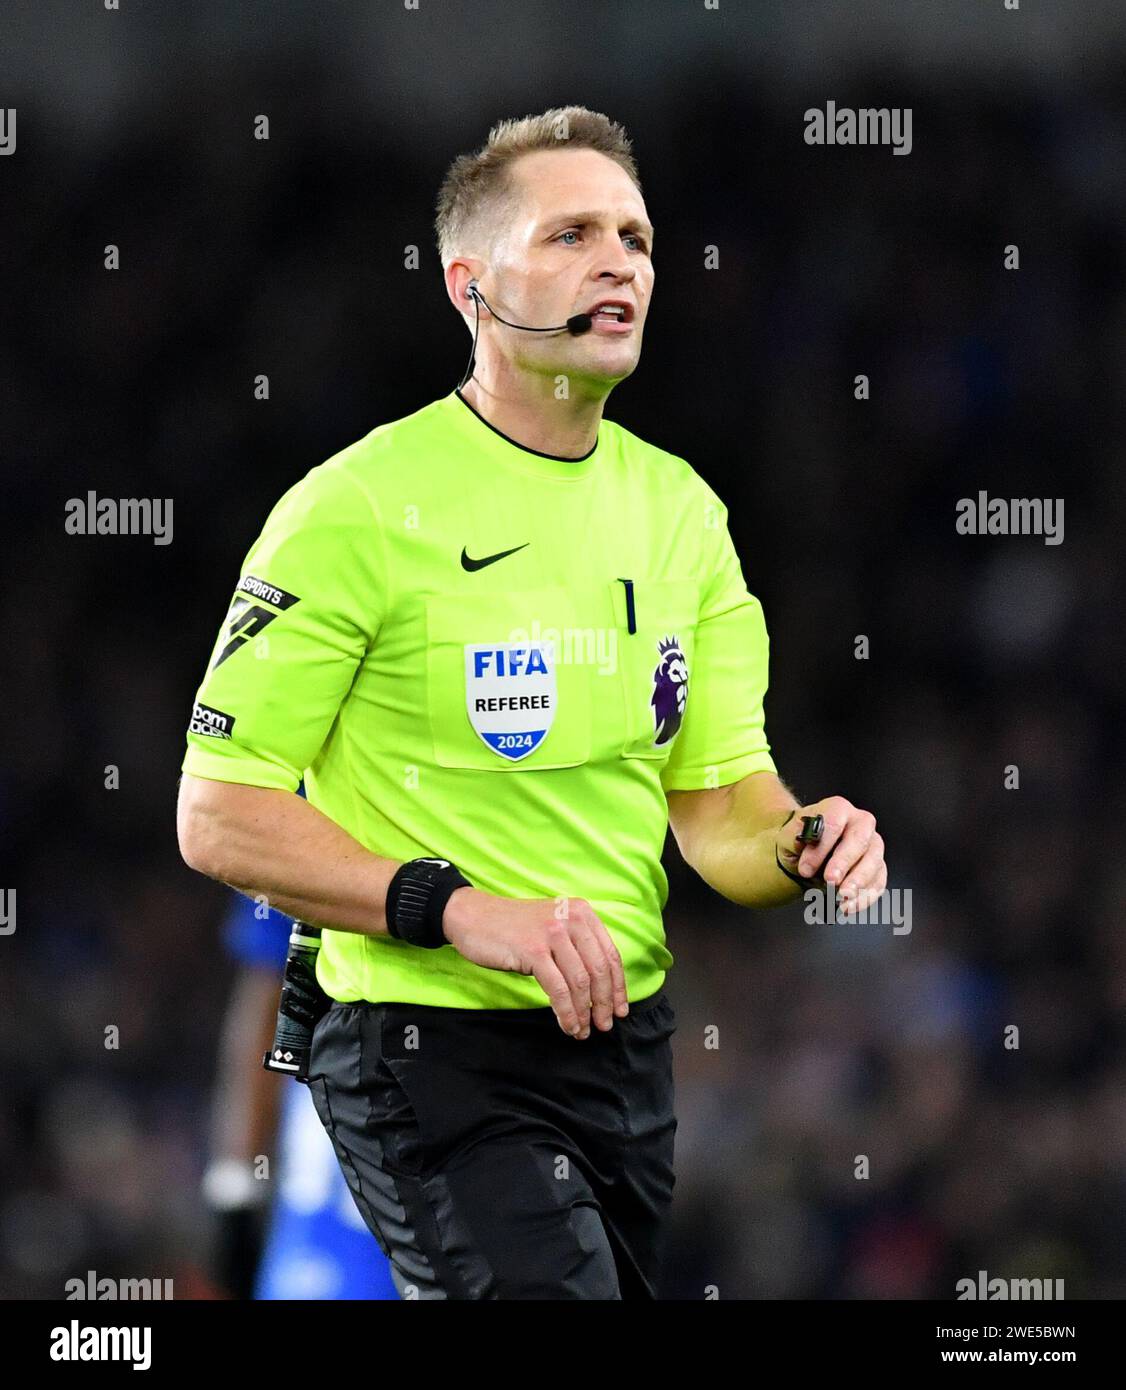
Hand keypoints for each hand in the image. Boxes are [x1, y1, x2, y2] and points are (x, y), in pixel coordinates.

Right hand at [441, 888, 628, 1038]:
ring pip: (580, 982)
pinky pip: (558, 989)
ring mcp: (552, 933)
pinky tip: (567, 1025)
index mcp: (582, 912)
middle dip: (605, 1003)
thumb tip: (600, 987)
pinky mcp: (533, 950)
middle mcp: (572, 918)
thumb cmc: (513, 927)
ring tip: (582, 1030)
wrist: (473, 917)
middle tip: (604, 1025)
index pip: (610, 954)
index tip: (620, 1008)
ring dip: (584, 1012)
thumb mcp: (553, 925)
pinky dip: (566, 1012)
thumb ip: (576, 945)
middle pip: (599, 969)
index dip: (618, 986)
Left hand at [776, 797, 886, 912]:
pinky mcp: (878, 867)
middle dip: (845, 862)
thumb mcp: (788, 838)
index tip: (806, 868)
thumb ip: (792, 837)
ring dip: (859, 882)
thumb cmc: (800, 842)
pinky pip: (878, 881)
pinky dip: (865, 897)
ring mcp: (872, 845)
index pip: (834, 823)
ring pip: (874, 861)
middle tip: (830, 881)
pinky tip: (849, 906)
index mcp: (838, 809)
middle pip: (860, 840)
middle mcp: (860, 823)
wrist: (808, 854)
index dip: (821, 847)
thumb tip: (801, 841)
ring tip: (842, 897)